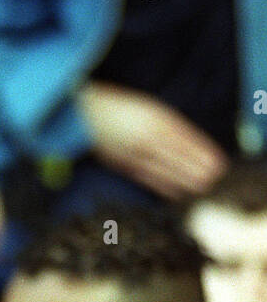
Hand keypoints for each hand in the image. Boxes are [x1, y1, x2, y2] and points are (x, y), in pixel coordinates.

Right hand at [77, 82, 227, 198]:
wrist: (83, 115)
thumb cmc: (118, 108)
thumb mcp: (145, 109)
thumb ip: (165, 124)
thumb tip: (189, 144)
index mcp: (154, 117)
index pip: (184, 137)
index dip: (201, 152)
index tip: (218, 164)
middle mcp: (145, 135)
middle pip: (177, 155)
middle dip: (197, 168)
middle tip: (215, 180)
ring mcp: (132, 151)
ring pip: (164, 169)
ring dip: (184, 179)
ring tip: (202, 188)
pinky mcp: (122, 164)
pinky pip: (147, 177)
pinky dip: (163, 186)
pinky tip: (176, 193)